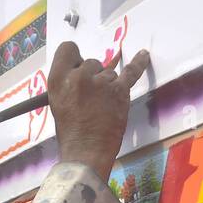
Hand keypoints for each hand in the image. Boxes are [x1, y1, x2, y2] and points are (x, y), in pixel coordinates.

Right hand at [47, 41, 150, 180]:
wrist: (85, 153)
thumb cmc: (71, 132)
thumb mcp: (58, 102)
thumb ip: (69, 83)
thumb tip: (86, 72)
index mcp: (57, 79)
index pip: (68, 49)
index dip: (75, 59)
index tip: (79, 71)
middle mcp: (78, 76)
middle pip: (91, 62)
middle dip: (93, 76)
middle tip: (92, 99)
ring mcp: (100, 82)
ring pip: (109, 72)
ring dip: (108, 85)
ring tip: (103, 107)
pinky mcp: (118, 91)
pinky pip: (131, 72)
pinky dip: (139, 63)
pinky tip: (144, 55)